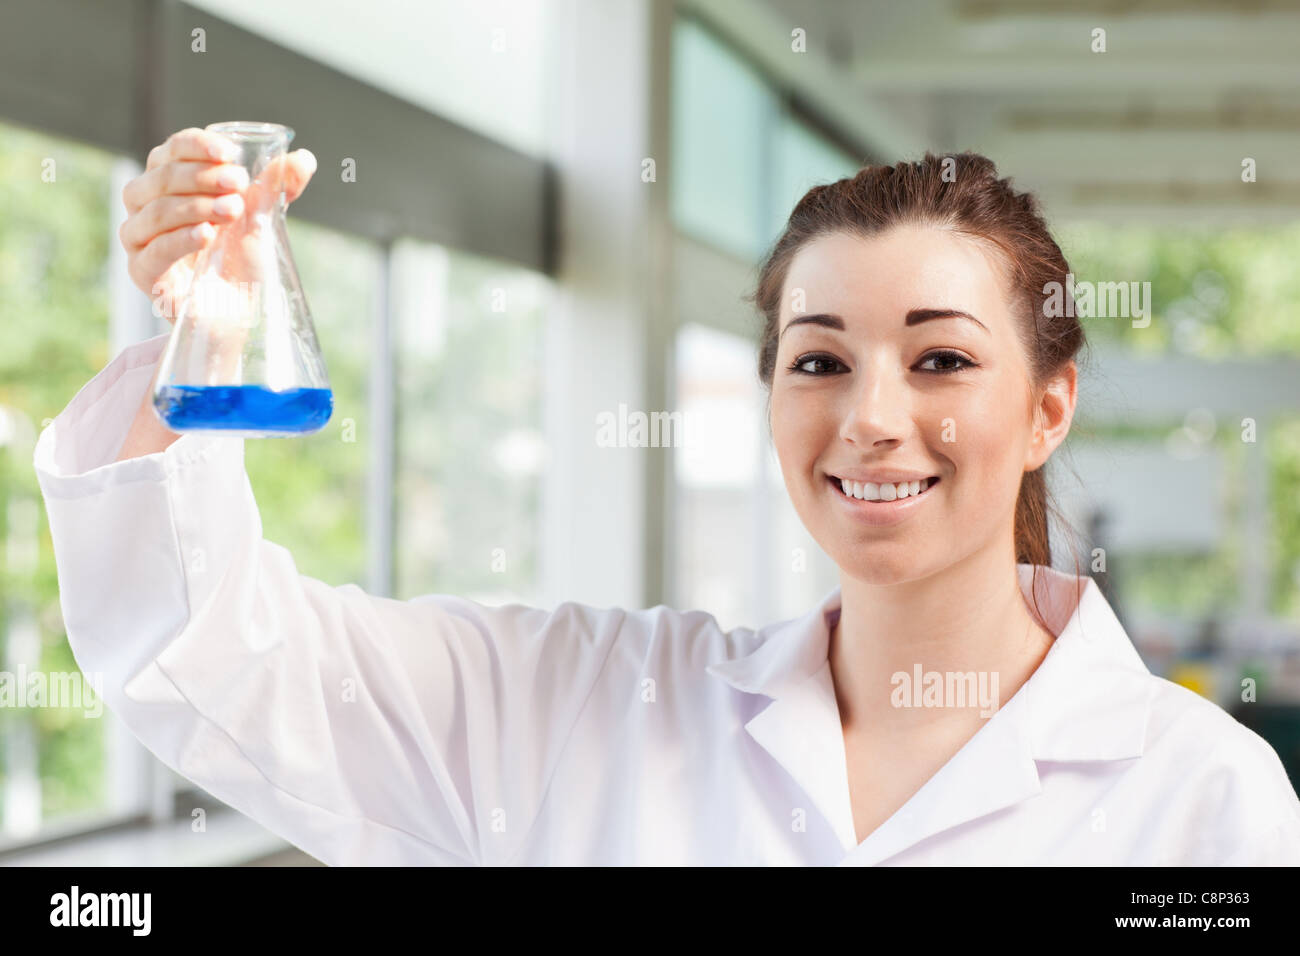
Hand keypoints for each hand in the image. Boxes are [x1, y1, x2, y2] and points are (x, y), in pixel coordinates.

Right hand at [118, 126, 316, 323]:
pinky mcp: (143, 274)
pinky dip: (181, 239)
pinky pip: (154, 251)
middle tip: (239, 184)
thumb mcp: (261, 219)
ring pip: (155, 211)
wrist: (240, 313)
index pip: (172, 150)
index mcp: (169, 183)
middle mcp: (146, 206)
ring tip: (233, 210)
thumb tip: (305, 157)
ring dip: (196, 206)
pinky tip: (207, 235)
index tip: (230, 152)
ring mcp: (140, 240)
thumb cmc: (241, 261)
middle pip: (160, 177)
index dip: (197, 145)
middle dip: (202, 176)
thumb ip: (277, 188)